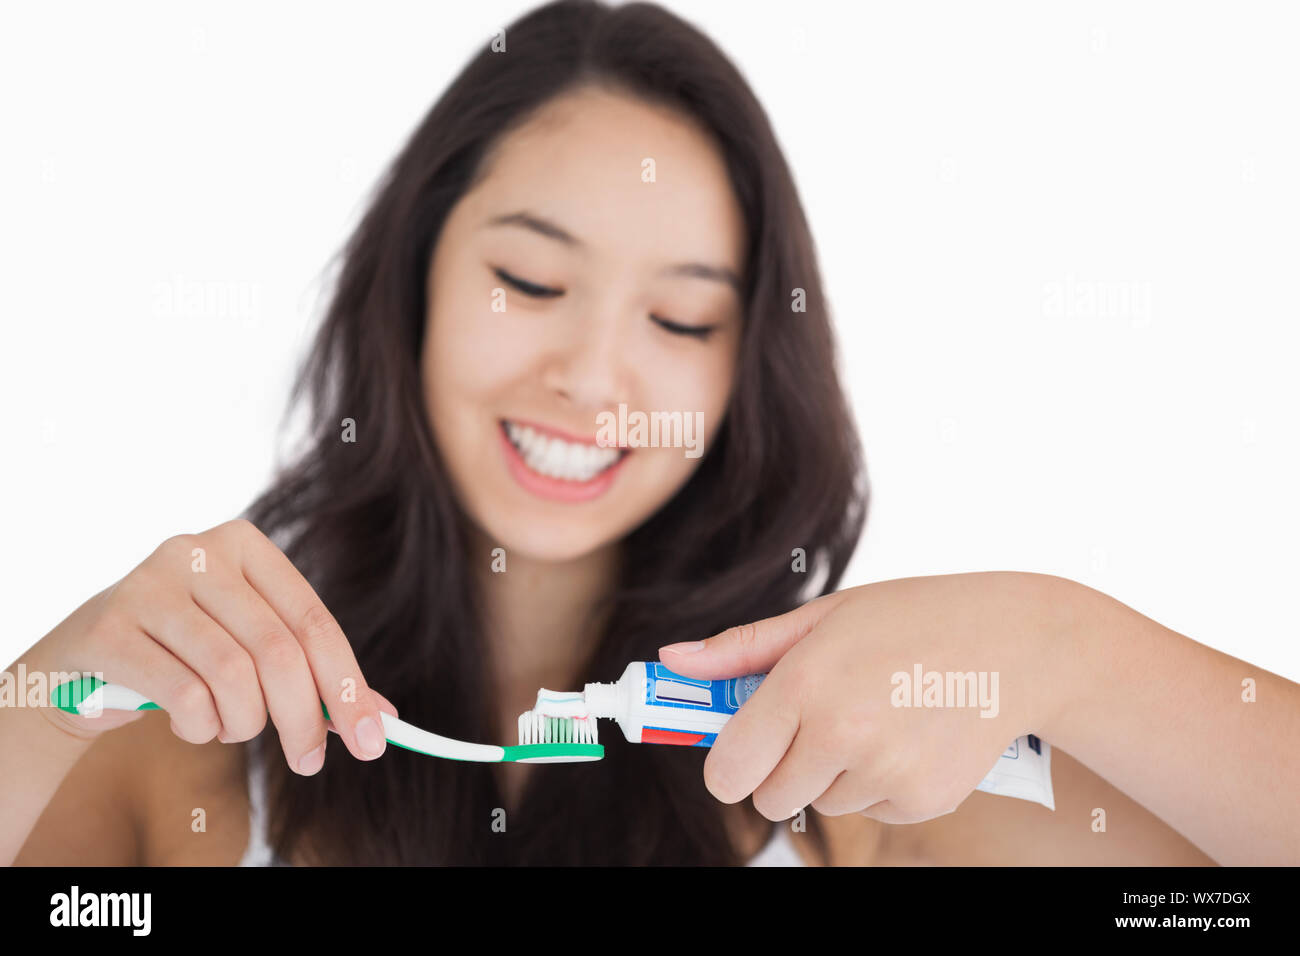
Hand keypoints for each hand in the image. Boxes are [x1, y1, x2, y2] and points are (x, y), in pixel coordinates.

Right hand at [23, 518, 396, 774]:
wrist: (85, 662)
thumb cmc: (187, 653)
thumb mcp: (253, 650)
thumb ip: (317, 677)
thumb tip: (384, 719)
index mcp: (246, 545)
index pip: (314, 621)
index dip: (348, 686)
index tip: (372, 741)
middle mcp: (197, 552)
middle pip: (278, 651)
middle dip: (305, 719)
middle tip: (309, 761)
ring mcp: (148, 584)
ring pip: (232, 676)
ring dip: (244, 723)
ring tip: (232, 729)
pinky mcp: (109, 627)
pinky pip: (184, 696)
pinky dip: (201, 728)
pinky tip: (192, 725)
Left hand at [659, 572, 1076, 823]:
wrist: (1015, 645)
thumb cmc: (911, 620)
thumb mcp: (822, 617)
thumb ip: (741, 649)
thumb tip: (672, 660)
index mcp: (805, 685)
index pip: (728, 770)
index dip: (727, 764)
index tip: (739, 750)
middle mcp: (841, 736)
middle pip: (767, 797)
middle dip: (779, 767)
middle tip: (816, 722)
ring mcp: (885, 774)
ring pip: (820, 803)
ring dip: (834, 772)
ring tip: (875, 716)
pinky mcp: (922, 800)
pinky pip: (870, 810)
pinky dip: (879, 783)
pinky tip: (907, 736)